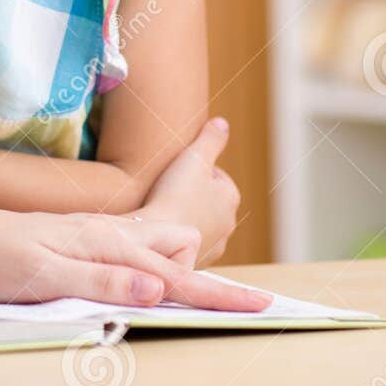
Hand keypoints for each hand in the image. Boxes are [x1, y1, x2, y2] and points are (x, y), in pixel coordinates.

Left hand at [0, 199, 269, 310]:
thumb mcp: (41, 276)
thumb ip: (102, 281)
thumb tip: (160, 286)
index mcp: (103, 245)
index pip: (174, 276)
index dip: (218, 296)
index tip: (263, 307)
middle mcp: (102, 235)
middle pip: (175, 256)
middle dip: (208, 281)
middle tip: (248, 304)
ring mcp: (88, 235)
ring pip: (154, 247)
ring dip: (182, 268)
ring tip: (209, 289)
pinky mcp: (73, 241)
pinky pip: (128, 247)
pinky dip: (153, 260)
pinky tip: (151, 267)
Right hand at [138, 117, 243, 267]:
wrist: (154, 238)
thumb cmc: (173, 196)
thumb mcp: (194, 157)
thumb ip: (211, 138)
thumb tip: (223, 123)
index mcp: (230, 198)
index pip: (216, 177)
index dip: (195, 171)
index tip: (176, 172)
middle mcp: (228, 225)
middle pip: (209, 202)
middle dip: (193, 195)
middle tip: (167, 190)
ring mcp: (213, 246)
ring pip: (200, 224)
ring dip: (186, 217)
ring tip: (163, 210)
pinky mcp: (196, 263)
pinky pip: (189, 245)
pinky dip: (178, 237)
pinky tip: (162, 231)